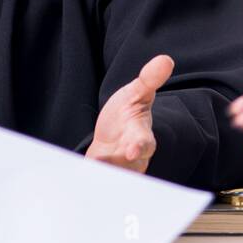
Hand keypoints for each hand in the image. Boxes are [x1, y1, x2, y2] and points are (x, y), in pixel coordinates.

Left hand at [85, 54, 173, 172]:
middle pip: (129, 167)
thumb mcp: (135, 94)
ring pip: (112, 177)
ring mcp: (116, 169)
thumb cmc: (126, 115)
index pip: (144, 143)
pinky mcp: (100, 176)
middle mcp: (130, 157)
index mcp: (141, 136)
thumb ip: (149, 80)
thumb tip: (166, 59)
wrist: (112, 135)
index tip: (133, 150)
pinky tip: (77, 177)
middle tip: (105, 164)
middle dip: (119, 167)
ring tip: (89, 168)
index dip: (139, 147)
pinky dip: (88, 181)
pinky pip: (95, 182)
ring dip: (101, 174)